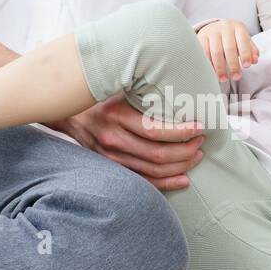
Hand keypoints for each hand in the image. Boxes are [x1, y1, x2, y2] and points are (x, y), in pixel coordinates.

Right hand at [50, 93, 204, 190]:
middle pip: (158, 154)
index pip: (155, 131)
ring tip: (196, 156)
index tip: (200, 127)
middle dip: (186, 151)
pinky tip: (183, 179)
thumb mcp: (119, 85)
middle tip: (201, 142)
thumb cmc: (102, 94)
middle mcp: (111, 138)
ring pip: (153, 171)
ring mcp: (110, 157)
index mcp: (115, 115)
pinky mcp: (111, 167)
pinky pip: (143, 181)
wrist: (69, 112)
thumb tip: (183, 86)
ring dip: (180, 166)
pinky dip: (166, 183)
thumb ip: (145, 89)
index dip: (182, 132)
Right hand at [197, 19, 257, 81]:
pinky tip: (213, 73)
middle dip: (233, 65)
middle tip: (236, 77)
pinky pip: (204, 53)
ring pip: (216, 52)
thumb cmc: (233, 38)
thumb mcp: (244, 41)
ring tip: (224, 79)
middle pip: (229, 48)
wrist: (215, 27)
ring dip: (220, 68)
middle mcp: (225, 27)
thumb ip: (251, 50)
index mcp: (238, 27)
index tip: (246, 67)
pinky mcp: (201, 37)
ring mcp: (212, 32)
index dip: (245, 54)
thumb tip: (254, 61)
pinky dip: (209, 65)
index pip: (243, 41)